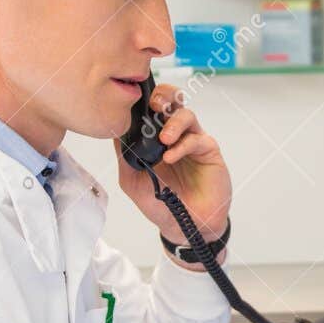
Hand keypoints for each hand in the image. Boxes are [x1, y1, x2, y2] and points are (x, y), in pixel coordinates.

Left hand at [114, 85, 231, 244]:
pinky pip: (196, 139)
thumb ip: (124, 155)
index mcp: (155, 136)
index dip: (144, 99)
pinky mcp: (208, 151)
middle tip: (154, 105)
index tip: (133, 101)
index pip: (151, 107)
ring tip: (164, 139)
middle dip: (164, 96)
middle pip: (172, 100)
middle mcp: (175, 134)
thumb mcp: (132, 180)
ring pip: (186, 115)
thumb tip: (115, 130)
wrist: (185, 226)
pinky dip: (182, 146)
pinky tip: (170, 157)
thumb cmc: (161, 203)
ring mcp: (193, 140)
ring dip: (173, 123)